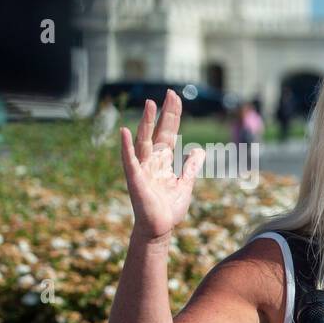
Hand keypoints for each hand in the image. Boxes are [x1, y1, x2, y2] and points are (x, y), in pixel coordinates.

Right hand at [119, 89, 204, 244]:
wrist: (160, 228)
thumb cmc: (169, 208)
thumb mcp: (185, 184)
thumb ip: (190, 167)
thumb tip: (197, 151)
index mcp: (163, 161)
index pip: (168, 132)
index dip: (172, 116)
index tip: (175, 98)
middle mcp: (151, 160)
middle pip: (158, 131)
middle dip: (164, 114)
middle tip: (169, 94)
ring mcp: (142, 168)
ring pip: (143, 141)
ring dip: (145, 122)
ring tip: (149, 104)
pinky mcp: (135, 178)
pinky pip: (130, 160)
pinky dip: (126, 146)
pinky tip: (125, 131)